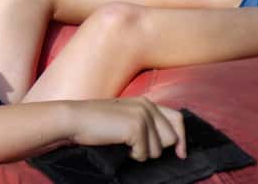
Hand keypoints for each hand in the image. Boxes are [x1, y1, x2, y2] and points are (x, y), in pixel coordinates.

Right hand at [69, 97, 185, 161]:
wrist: (75, 119)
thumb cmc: (97, 122)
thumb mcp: (125, 116)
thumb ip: (146, 121)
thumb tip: (170, 142)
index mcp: (147, 101)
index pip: (177, 119)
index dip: (182, 138)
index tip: (181, 154)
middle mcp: (148, 106)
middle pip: (171, 138)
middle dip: (156, 148)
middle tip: (136, 147)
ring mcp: (143, 116)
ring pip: (158, 150)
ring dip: (142, 152)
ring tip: (124, 142)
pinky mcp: (136, 128)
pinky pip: (144, 154)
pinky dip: (132, 155)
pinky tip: (119, 144)